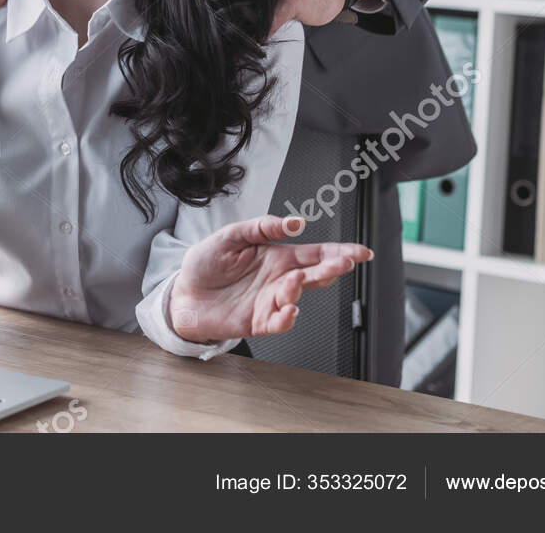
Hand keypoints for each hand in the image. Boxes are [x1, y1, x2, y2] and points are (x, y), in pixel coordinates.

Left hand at [167, 215, 372, 342]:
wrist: (183, 294)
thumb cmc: (206, 264)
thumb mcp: (231, 235)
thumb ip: (263, 227)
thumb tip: (296, 222)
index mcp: (277, 256)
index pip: (316, 253)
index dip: (341, 252)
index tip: (361, 252)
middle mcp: (279, 279)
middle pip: (315, 274)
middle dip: (332, 268)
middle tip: (342, 263)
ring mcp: (271, 300)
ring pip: (298, 296)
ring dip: (301, 289)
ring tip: (294, 280)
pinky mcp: (258, 321)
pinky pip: (279, 322)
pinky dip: (286, 318)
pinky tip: (288, 310)